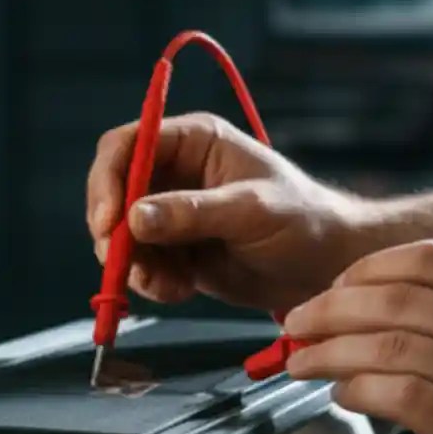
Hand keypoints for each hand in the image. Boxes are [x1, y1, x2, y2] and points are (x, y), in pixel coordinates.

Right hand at [87, 112, 365, 311]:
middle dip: (113, 232)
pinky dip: (151, 282)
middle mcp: (175, 172)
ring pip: (121, 235)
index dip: (107, 181)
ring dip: (134, 264)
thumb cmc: (302, 221)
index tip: (106, 223)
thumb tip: (135, 217)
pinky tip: (181, 291)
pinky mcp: (175, 251)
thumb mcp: (250, 211)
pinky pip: (140, 264)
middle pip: (113, 192)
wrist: (326, 268)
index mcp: (193, 142)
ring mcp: (172, 213)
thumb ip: (193, 213)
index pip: (126, 146)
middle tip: (124, 265)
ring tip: (168, 285)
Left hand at [283, 239, 432, 433]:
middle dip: (331, 308)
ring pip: (390, 344)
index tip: (333, 290)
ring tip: (301, 362)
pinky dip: (361, 391)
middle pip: (397, 297)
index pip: (428, 258)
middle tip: (294, 325)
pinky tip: (342, 396)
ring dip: (331, 351)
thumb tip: (401, 318)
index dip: (366, 270)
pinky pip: (404, 397)